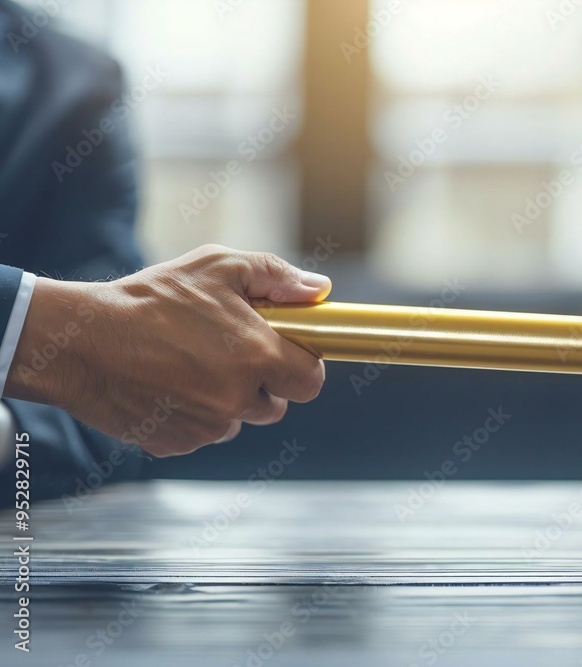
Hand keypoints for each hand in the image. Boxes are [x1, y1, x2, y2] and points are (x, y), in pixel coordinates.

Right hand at [7, 245, 330, 456]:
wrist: (80, 341)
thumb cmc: (150, 299)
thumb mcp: (217, 266)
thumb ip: (276, 276)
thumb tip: (319, 291)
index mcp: (257, 357)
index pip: (311, 382)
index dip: (302, 366)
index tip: (286, 351)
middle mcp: (237, 400)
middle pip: (275, 405)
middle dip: (262, 382)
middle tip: (231, 352)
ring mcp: (206, 428)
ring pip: (237, 420)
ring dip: (226, 399)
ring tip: (190, 362)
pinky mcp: (176, 444)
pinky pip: (201, 433)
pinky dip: (192, 414)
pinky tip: (167, 383)